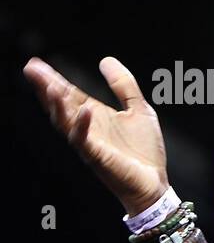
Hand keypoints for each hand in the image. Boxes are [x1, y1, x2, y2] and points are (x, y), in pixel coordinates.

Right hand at [24, 56, 168, 216]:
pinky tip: (84, 110)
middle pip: (61, 105)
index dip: (52, 79)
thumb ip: (124, 85)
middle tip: (31, 69)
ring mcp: (90, 143)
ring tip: (51, 86)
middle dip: (46, 87)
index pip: (69, 94)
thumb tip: (105, 60)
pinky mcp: (98, 157)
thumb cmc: (144, 150)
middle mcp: (87, 128)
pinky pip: (85, 141)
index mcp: (95, 116)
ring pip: (66, 122)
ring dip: (58, 105)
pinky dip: (83, 125)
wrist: (153, 182)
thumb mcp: (139, 109)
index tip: (36, 63)